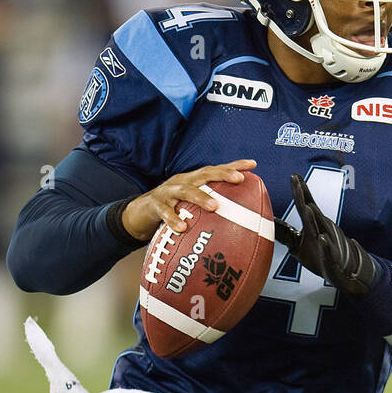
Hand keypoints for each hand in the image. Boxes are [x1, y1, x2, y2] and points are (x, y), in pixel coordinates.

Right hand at [121, 159, 257, 240]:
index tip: (253, 165)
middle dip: (222, 174)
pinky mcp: (155, 205)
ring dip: (201, 197)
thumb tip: (237, 224)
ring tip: (215, 206)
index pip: (215, 170)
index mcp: (192, 181)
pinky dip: (173, 219)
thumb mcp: (190, 207)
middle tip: (239, 179)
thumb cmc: (171, 210)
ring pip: (186, 191)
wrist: (139, 214)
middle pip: (204, 174)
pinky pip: (165, 212)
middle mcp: (182, 182)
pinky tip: (182, 228)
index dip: (233, 166)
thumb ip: (209, 211)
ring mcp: (167, 192)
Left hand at [277, 173, 377, 294]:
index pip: (304, 205)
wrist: (345, 273)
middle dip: (304, 197)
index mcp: (313, 225)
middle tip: (296, 182)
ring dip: (314, 217)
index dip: (299, 191)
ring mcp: (327, 242)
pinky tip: (322, 238)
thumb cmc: (320, 257)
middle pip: (311, 211)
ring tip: (307, 206)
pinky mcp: (332, 258)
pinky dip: (325, 245)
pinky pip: (328, 250)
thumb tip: (267, 227)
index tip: (293, 176)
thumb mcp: (298, 246)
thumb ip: (285, 235)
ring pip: (320, 228)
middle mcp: (321, 229)